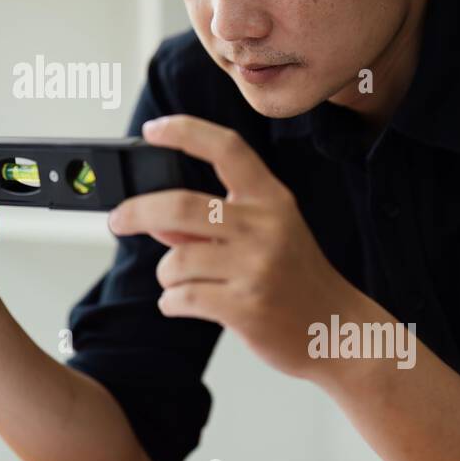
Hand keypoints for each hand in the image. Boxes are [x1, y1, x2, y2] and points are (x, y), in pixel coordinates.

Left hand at [106, 114, 358, 379]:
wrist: (341, 331)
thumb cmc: (295, 281)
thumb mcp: (263, 239)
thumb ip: (208, 226)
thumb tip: (153, 220)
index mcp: (272, 200)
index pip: (226, 148)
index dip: (185, 132)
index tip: (152, 128)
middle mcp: (266, 227)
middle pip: (180, 206)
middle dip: (136, 212)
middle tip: (118, 220)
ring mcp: (257, 267)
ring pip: (174, 261)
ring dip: (166, 275)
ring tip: (184, 285)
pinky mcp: (246, 307)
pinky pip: (180, 298)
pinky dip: (171, 303)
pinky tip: (184, 304)